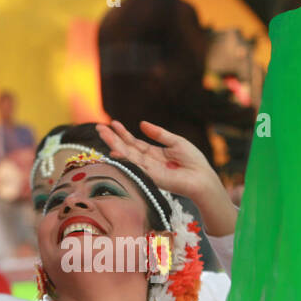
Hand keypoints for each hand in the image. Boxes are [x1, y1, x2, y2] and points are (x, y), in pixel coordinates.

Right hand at [97, 120, 214, 201]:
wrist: (202, 178)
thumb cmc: (193, 161)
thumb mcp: (176, 141)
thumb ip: (159, 134)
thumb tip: (141, 124)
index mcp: (154, 154)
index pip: (135, 143)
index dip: (124, 133)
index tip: (113, 123)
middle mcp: (148, 162)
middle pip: (127, 148)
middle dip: (113, 138)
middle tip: (99, 127)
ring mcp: (148, 170)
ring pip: (127, 155)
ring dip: (114, 144)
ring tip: (102, 133)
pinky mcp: (150, 176)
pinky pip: (135, 166)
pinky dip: (124, 158)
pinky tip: (114, 151)